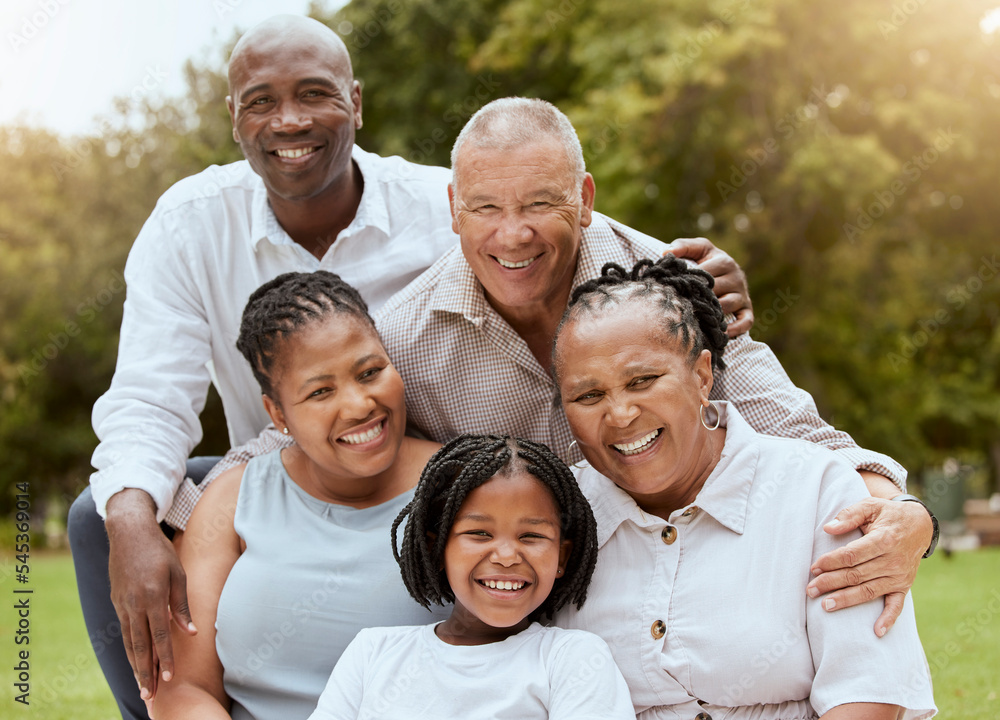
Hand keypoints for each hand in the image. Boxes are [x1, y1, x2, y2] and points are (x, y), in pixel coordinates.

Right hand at [106, 489, 196, 701]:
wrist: (128, 533)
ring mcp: (122, 605)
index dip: (164, 657)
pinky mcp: (117, 602)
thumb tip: (190, 632)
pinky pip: (124, 631)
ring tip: (142, 686)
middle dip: (146, 672)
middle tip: (150, 695)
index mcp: (152, 597)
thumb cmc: (159, 551)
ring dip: (136, 665)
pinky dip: (129, 649)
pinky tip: (135, 660)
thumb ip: (181, 604)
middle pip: (140, 645)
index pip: (159, 635)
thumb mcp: (177, 573)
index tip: (169, 677)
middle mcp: (134, 604)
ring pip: (129, 642)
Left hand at [662, 237, 753, 335]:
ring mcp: (742, 294)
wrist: (724, 272)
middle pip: (716, 291)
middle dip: (698, 298)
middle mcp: (737, 277)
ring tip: (695, 318)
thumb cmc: (707, 260)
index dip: (689, 281)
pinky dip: (737, 328)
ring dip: (712, 313)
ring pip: (727, 306)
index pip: (706, 273)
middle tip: (681, 305)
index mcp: (725, 261)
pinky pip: (746, 321)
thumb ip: (683, 246)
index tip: (675, 287)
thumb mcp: (697, 249)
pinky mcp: (747, 309)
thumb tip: (666, 253)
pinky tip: (723, 332)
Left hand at [807, 497, 931, 636]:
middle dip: (831, 583)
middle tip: (810, 590)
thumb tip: (828, 528)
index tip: (814, 567)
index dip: (832, 562)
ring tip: (825, 606)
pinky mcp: (904, 586)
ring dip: (846, 600)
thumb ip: (849, 515)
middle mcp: (893, 561)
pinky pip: (896, 605)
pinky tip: (876, 632)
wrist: (920, 525)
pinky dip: (888, 619)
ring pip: (869, 591)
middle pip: (857, 575)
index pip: (852, 555)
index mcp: (884, 539)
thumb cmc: (888, 515)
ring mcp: (899, 576)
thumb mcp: (870, 506)